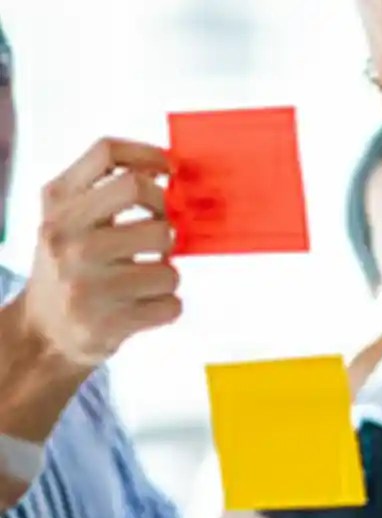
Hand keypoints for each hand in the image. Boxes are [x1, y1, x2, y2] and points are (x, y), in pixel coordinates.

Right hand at [19, 138, 178, 369]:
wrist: (42, 332)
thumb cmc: (69, 268)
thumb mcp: (68, 221)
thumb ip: (104, 191)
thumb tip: (165, 169)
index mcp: (58, 207)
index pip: (106, 154)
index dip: (148, 154)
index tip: (170, 169)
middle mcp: (67, 239)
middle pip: (147, 201)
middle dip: (166, 220)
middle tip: (161, 237)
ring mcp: (86, 282)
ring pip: (168, 264)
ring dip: (167, 274)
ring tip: (144, 281)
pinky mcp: (108, 321)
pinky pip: (171, 303)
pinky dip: (166, 306)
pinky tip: (141, 306)